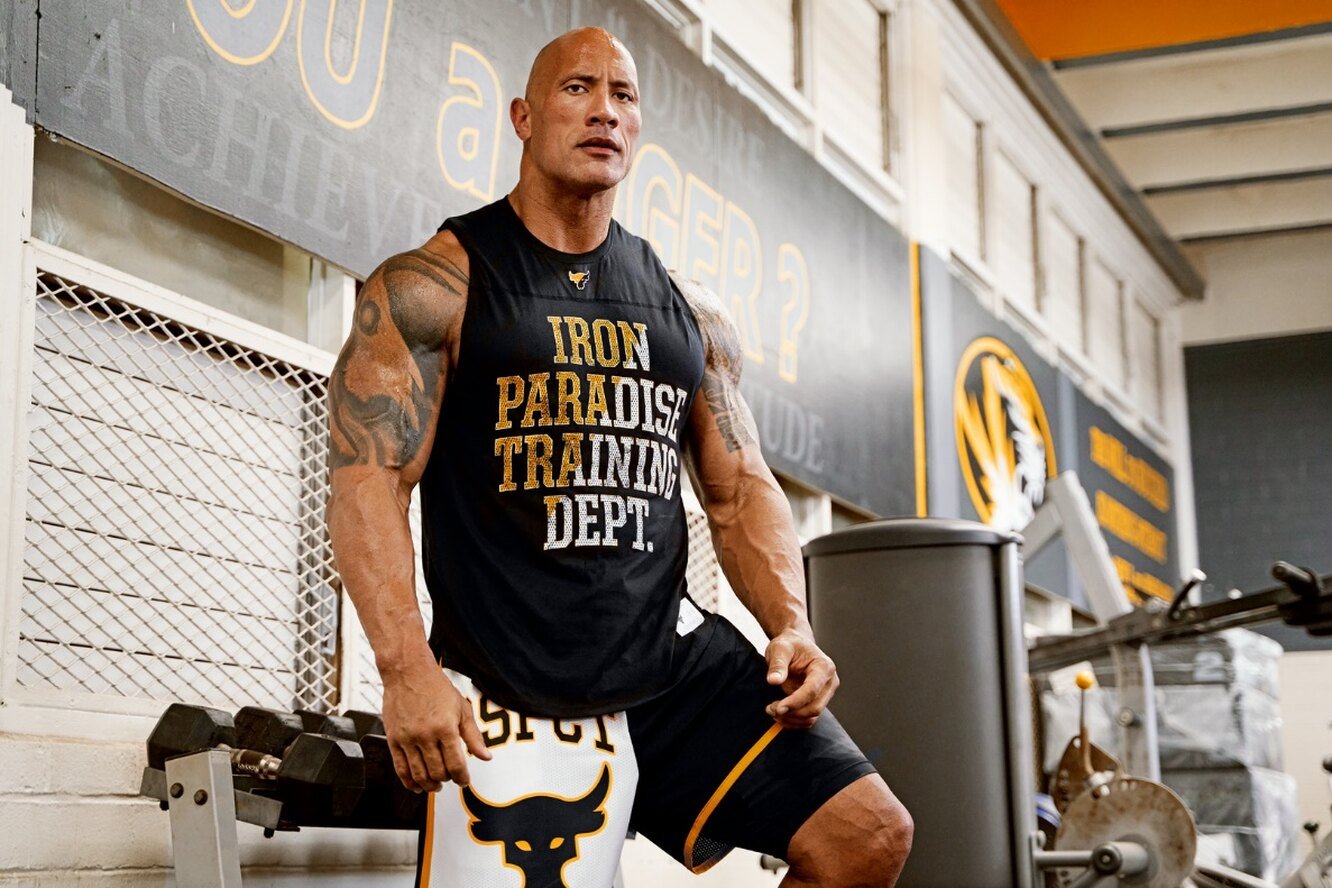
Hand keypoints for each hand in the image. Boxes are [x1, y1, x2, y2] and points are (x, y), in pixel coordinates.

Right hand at [381, 662, 491, 790]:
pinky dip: (408, 781)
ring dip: (429, 785)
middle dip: (446, 780)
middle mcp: (425, 735)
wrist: (408, 672)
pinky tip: (415, 785)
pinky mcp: (393, 739)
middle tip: (450, 779)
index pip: (456, 764)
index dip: (462, 777)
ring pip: (419, 773)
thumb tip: (485, 757)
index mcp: (445, 728)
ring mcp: (407, 738)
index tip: (464, 780)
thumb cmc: (436, 687)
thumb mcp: (462, 708)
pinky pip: (400, 768)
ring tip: (435, 786)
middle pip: (437, 772)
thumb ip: (473, 736)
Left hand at [763, 629, 839, 728]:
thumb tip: (773, 681)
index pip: (812, 690)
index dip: (795, 702)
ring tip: (772, 711)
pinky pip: (808, 718)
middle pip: (814, 707)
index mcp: (824, 667)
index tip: (777, 708)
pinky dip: (794, 721)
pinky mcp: (817, 701)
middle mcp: (829, 682)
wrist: (795, 645)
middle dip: (792, 712)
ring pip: (812, 716)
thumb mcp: (780, 648)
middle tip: (770, 709)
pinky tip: (780, 715)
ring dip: (791, 719)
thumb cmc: (789, 644)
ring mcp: (825, 693)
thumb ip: (777, 664)